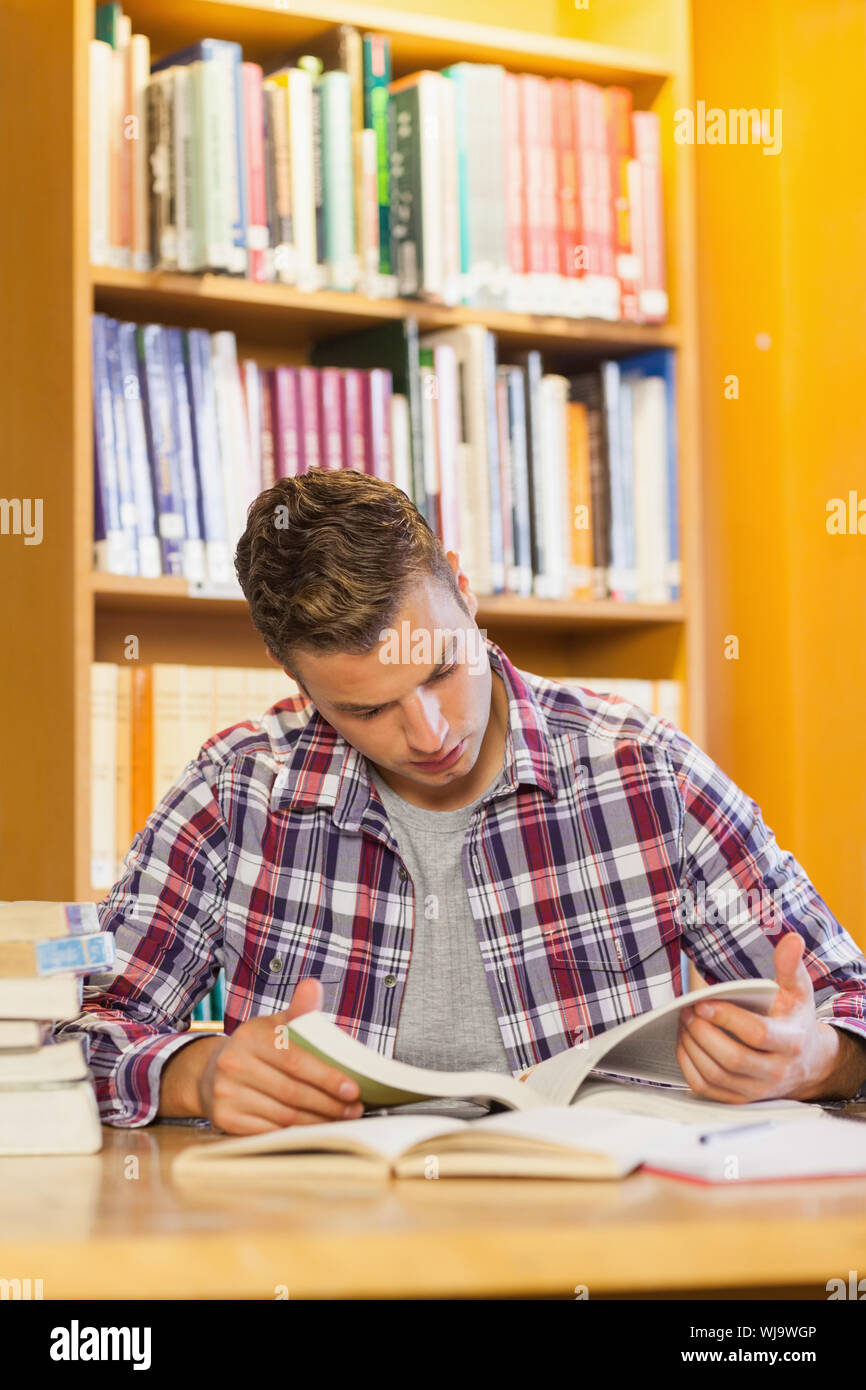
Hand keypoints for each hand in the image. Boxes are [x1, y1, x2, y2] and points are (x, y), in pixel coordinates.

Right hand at [198, 978, 364, 1133]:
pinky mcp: (224, 1118)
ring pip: (283, 1115)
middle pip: (291, 1091)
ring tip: (341, 1118)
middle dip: (328, 1103)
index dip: (326, 1077)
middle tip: (354, 1109)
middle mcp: (234, 1063)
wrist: (212, 1073)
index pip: (295, 1060)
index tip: (353, 1089)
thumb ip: (299, 1010)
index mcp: (251, 1036)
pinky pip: (269, 1131)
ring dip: (317, 1121)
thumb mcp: (275, 1025)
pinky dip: (296, 1132)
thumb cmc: (258, 1048)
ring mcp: (226, 1092)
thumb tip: (313, 986)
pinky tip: (315, 1129)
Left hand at [675, 932, 842, 1103]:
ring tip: (684, 1023)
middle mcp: (775, 1071)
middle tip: (687, 1011)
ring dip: (692, 1048)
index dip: (726, 1018)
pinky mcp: (740, 1099)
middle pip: (732, 1058)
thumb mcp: (798, 992)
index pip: (757, 1034)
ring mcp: (757, 1089)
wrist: (805, 1063)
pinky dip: (689, 1066)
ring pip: (716, 1075)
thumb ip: (791, 966)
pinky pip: (707, 1089)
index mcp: (791, 1042)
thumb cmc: (794, 1020)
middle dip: (703, 1032)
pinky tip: (684, 1044)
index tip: (703, 1002)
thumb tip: (791, 939)